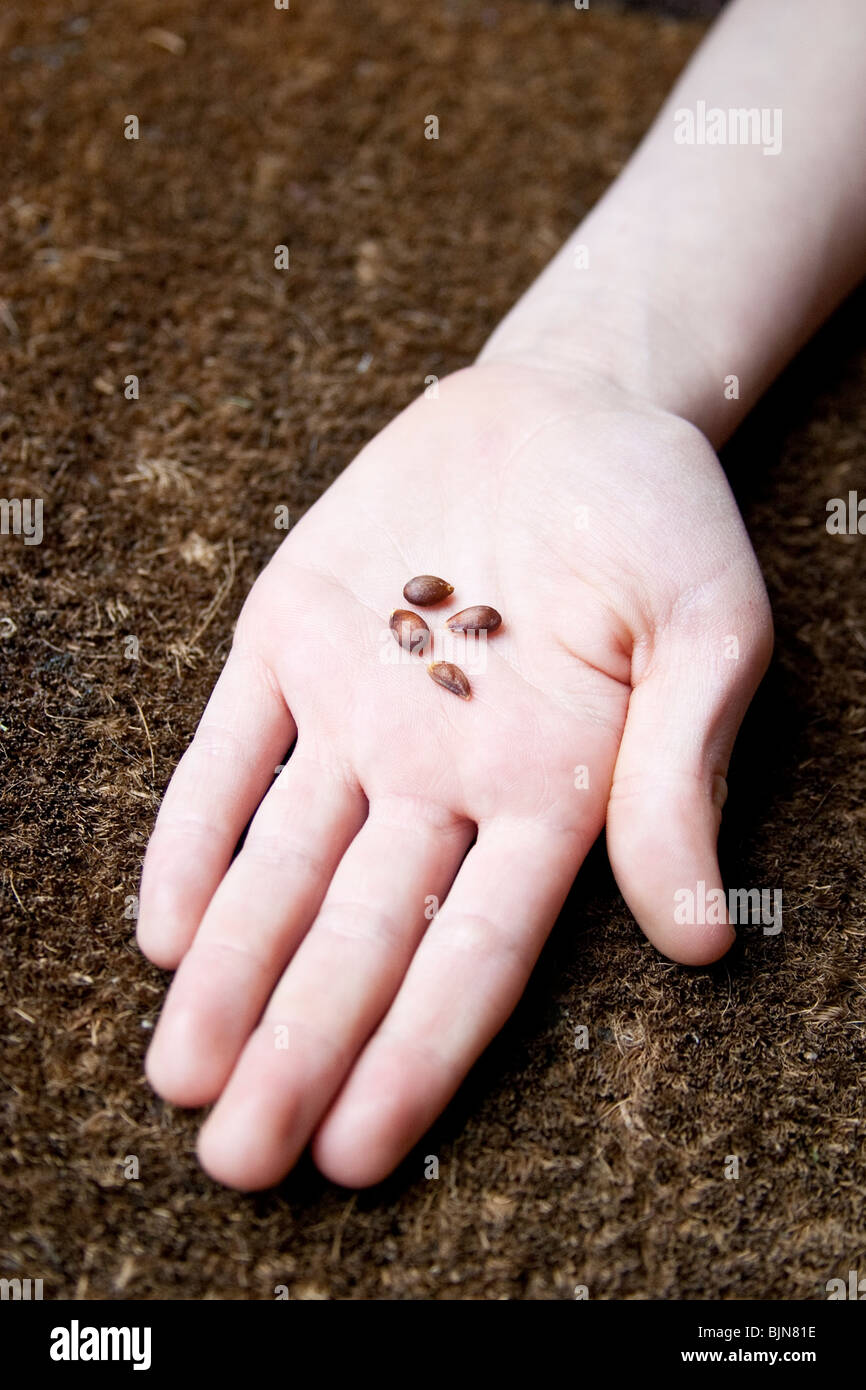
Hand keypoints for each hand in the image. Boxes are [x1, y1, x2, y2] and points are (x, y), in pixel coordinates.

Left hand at [137, 359, 771, 1188]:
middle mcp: (441, 773)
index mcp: (548, 790)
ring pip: (283, 864)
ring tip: (183, 1077)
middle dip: (299, 1046)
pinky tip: (164, 931)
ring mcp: (358, 709)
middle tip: (237, 1163)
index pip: (470, 951)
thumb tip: (697, 937)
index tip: (357, 1151)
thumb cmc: (659, 522)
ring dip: (231, 970)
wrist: (571, 405)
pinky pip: (229, 751)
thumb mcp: (708, 631)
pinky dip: (195, 833)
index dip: (413, 1053)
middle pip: (360, 935)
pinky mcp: (289, 636)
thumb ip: (685, 774)